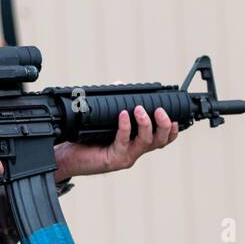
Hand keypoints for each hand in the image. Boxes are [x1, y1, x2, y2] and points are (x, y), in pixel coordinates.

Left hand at [53, 105, 177, 180]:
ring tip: (139, 109)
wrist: (68, 157)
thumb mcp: (104, 119)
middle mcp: (135, 150)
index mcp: (137, 142)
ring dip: (146, 124)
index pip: (162, 138)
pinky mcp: (114, 159)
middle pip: (160, 141)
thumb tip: (122, 84)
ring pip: (146, 142)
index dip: (172, 129)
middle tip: (160, 111)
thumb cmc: (86, 140)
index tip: (176, 115)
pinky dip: (125, 127)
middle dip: (164, 125)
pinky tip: (122, 116)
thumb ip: (116, 103)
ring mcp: (126, 156)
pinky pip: (123, 142)